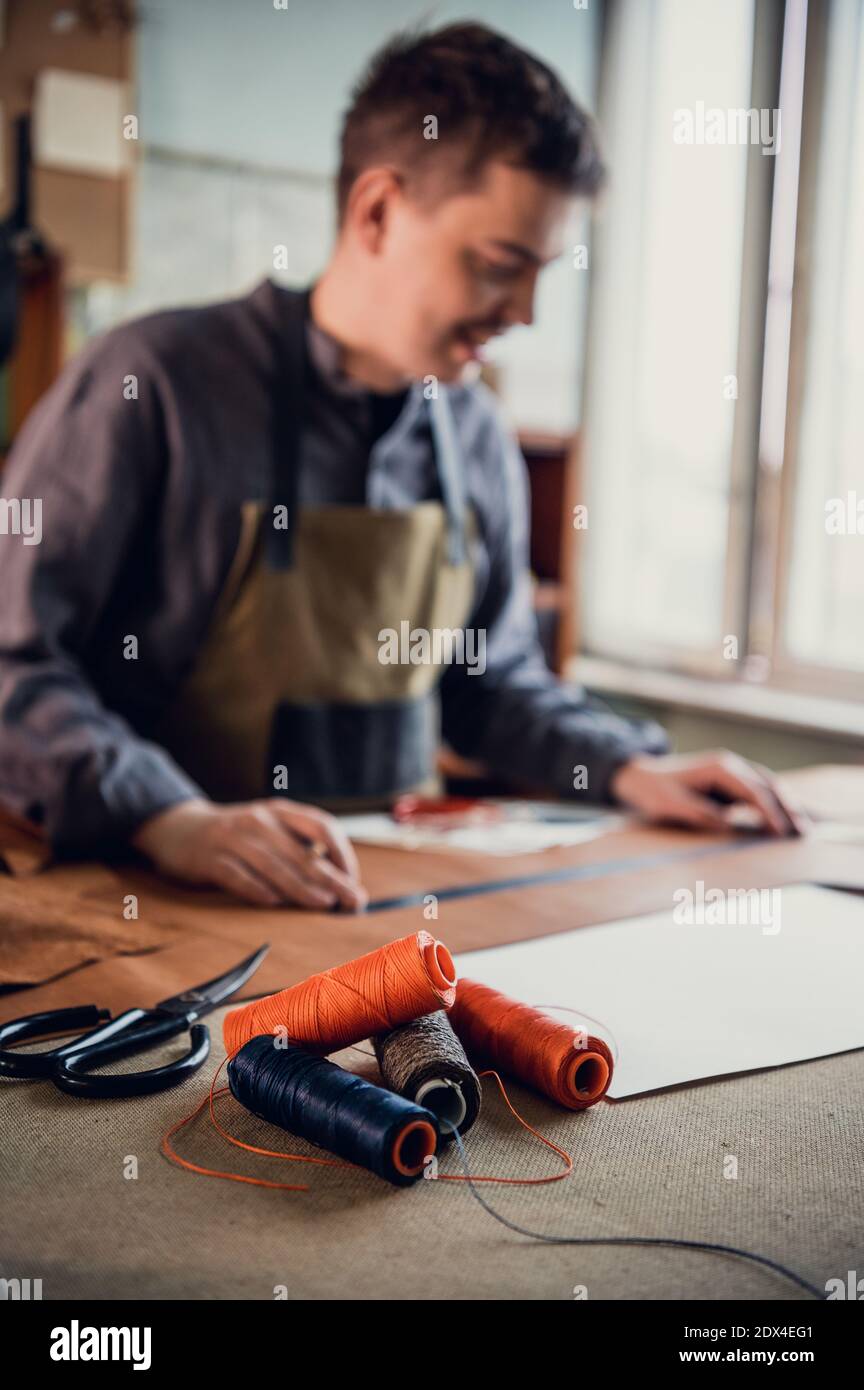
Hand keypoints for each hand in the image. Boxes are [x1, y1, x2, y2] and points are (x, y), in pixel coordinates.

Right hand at [130, 797, 367, 910]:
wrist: (178, 829)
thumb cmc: (237, 836)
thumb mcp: (268, 828)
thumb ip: (298, 846)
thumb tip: (340, 879)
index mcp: (279, 811)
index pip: (321, 827)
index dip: (342, 853)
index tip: (354, 879)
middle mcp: (258, 821)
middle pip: (302, 853)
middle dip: (332, 879)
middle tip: (353, 900)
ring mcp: (233, 838)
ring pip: (274, 867)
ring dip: (302, 888)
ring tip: (324, 904)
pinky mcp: (210, 859)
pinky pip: (238, 876)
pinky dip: (258, 890)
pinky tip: (275, 903)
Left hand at [609, 750, 806, 836]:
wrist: (638, 778)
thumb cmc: (653, 792)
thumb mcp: (673, 806)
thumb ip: (702, 814)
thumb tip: (730, 823)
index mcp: (719, 767)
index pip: (753, 791)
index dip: (770, 812)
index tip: (781, 832)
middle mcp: (730, 765)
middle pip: (768, 785)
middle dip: (788, 808)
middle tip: (804, 832)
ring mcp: (731, 771)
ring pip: (767, 786)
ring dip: (786, 806)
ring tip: (802, 829)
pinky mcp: (729, 782)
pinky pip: (757, 792)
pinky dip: (773, 806)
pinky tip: (784, 823)